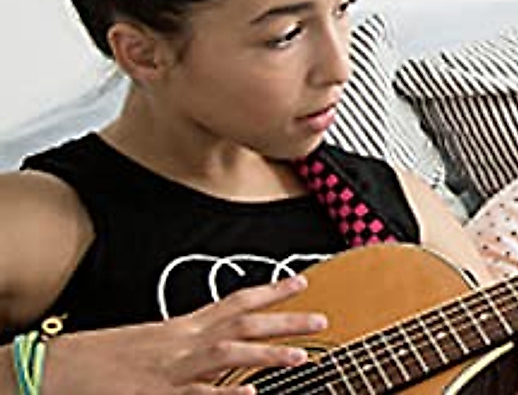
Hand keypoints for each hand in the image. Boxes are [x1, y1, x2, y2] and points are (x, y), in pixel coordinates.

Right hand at [41, 274, 326, 393]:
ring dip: (268, 354)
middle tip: (322, 321)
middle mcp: (184, 341)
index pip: (237, 300)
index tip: (303, 282)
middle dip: (286, 321)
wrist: (61, 368)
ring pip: (229, 354)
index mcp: (183, 326)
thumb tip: (217, 351)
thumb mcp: (154, 345)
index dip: (271, 291)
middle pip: (244, 323)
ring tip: (302, 358)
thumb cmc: (105, 359)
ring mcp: (173, 368)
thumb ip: (187, 346)